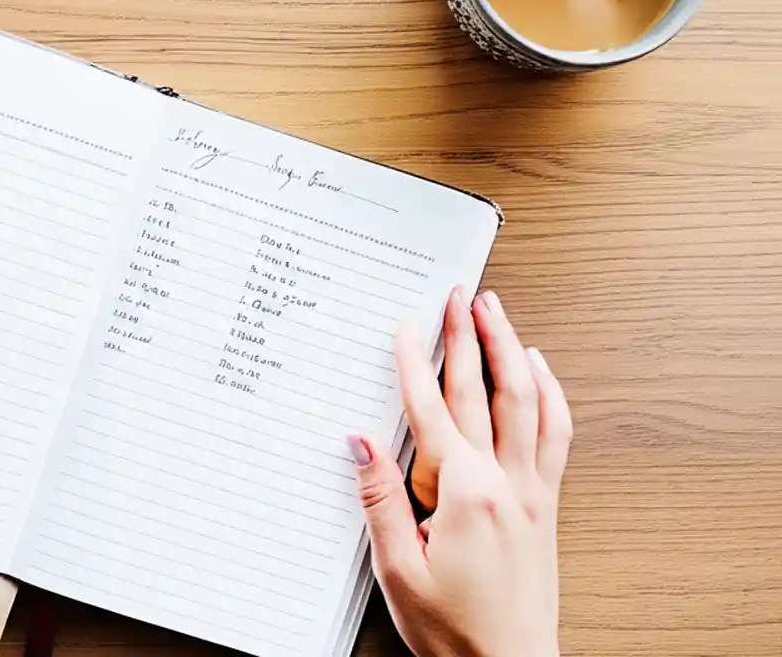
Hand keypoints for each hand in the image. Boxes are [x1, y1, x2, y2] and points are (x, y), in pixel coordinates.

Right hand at [350, 288, 570, 656]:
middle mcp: (506, 483)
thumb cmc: (455, 630)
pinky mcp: (546, 504)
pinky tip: (539, 370)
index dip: (416, 362)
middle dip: (468, 335)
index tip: (406, 325)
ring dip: (511, 348)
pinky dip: (550, 393)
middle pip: (484, 391)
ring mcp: (533, 490)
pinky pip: (556, 432)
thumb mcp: (399, 570)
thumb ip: (380, 500)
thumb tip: (360, 443)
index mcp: (466, 495)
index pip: (433, 412)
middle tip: (458, 293)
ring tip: (497, 310)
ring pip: (528, 400)